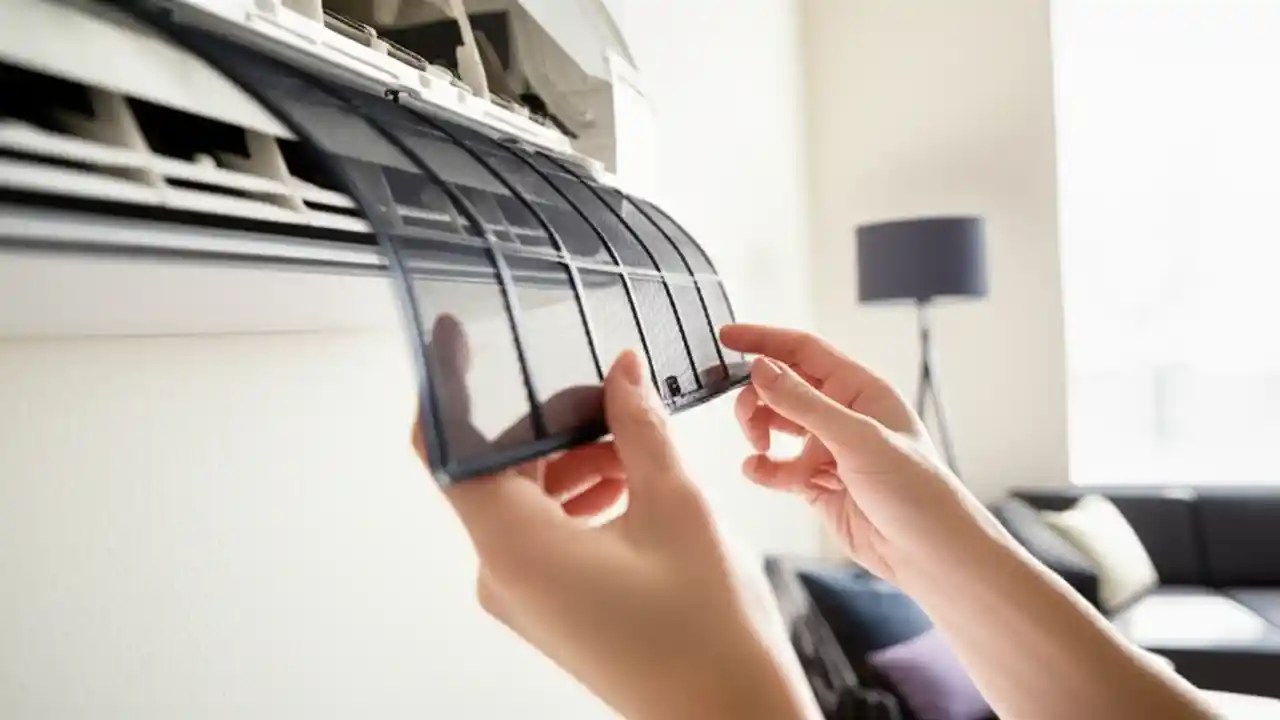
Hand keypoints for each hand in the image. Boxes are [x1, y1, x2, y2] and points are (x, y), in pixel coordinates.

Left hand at [414, 350, 812, 719]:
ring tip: (631, 436)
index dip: (447, 388)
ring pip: (526, 500)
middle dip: (543, 421)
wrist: (730, 716)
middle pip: (495, 470)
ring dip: (570, 458)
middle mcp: (504, 574)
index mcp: (516, 548)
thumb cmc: (708, 632)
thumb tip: (621, 371)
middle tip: (597, 383)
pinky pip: (545, 531)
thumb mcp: (677, 507)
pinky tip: (630, 476)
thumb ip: (639, 427)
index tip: (455, 339)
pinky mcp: (551, 605)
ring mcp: (526, 593)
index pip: (449, 451)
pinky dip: (577, 495)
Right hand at [721, 324, 1000, 586]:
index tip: (726, 338)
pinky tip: (759, 473)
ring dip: (759, 432)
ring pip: (776, 426)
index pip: (804, 351)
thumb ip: (804, 404)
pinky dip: (762, 469)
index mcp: (860, 390)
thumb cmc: (914, 489)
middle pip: (783, 388)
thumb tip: (760, 368)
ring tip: (761, 451)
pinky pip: (777, 467)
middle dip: (757, 398)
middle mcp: (842, 415)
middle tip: (749, 420)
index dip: (764, 341)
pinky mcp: (816, 485)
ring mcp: (828, 450)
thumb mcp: (857, 438)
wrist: (929, 553)